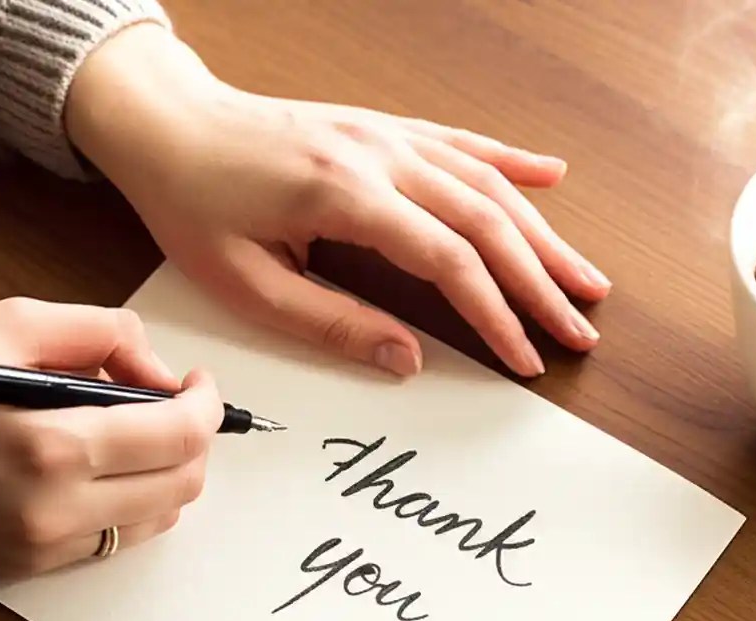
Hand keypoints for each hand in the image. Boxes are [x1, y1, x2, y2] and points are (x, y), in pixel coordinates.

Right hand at [0, 299, 222, 577]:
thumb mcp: (2, 325)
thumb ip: (100, 332)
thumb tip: (159, 369)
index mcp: (50, 445)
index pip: (181, 436)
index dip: (207, 403)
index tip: (199, 382)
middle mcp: (53, 508)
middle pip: (184, 482)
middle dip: (195, 437)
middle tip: (175, 403)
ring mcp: (40, 546)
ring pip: (158, 517)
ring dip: (168, 471)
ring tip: (139, 432)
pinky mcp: (28, 566)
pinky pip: (115, 538)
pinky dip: (131, 501)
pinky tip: (103, 467)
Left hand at [64, 24, 610, 378]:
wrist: (170, 126)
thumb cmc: (194, 203)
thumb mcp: (246, 284)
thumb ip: (332, 323)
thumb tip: (406, 359)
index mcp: (344, 195)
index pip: (448, 261)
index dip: (497, 315)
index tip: (526, 358)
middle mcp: (380, 156)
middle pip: (487, 221)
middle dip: (542, 282)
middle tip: (581, 329)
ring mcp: (388, 136)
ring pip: (488, 184)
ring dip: (544, 233)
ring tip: (585, 277)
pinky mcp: (385, 129)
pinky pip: (463, 141)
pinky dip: (513, 161)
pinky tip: (553, 176)